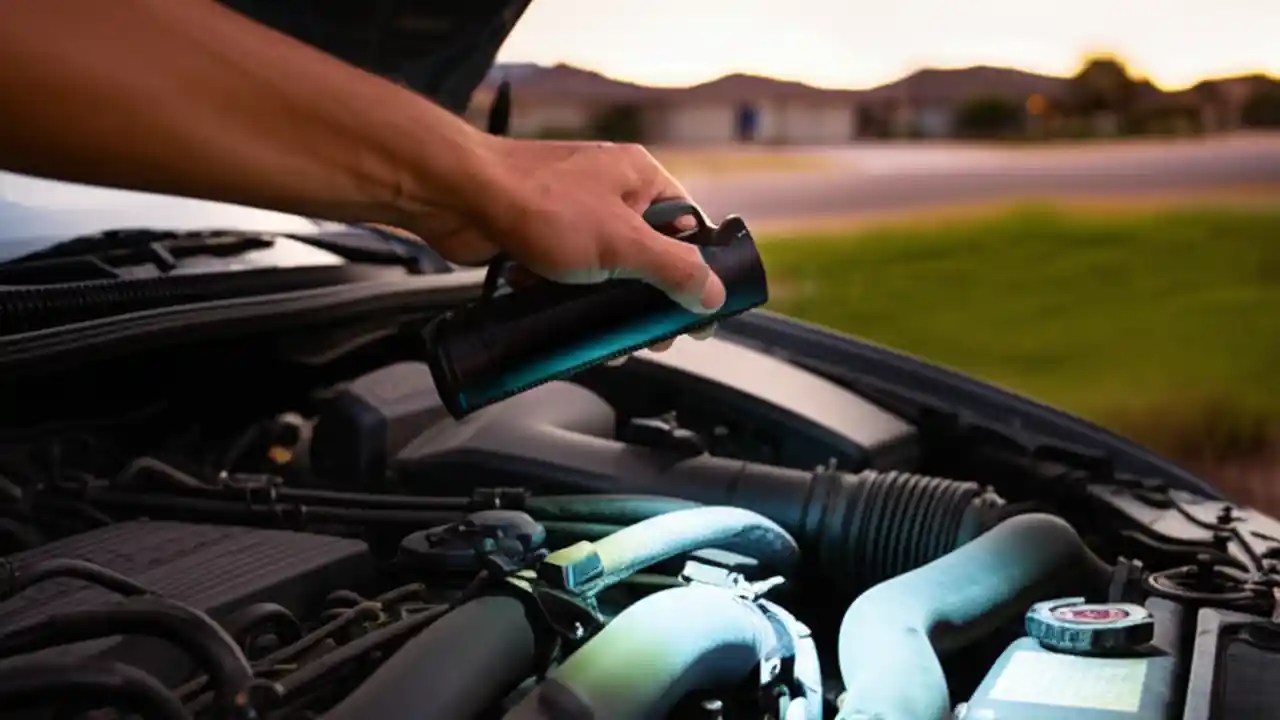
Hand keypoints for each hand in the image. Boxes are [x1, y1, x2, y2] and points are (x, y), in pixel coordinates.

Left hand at [398, 138, 727, 315]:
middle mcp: (609, 191)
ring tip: (615, 345)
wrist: (457, 196)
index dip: (697, 269)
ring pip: (609, 271)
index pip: (688, 226)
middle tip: (654, 337)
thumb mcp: (622, 244)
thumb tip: (713, 293)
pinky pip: (571, 278)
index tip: (700, 310)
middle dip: (652, 301)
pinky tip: (575, 332)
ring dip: (612, 309)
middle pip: (650, 254)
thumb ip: (673, 270)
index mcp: (639, 177)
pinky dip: (575, 304)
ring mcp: (573, 214)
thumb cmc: (536, 203)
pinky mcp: (541, 239)